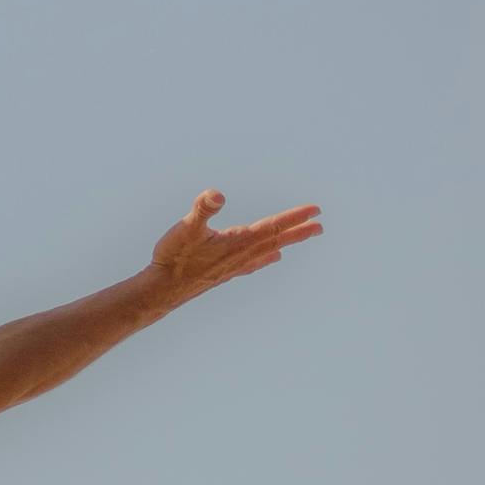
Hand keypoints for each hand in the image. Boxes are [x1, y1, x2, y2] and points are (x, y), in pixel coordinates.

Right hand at [147, 189, 322, 309]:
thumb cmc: (174, 257)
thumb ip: (202, 209)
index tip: (315, 211)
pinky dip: (267, 257)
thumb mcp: (186, 227)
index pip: (273, 226)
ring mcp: (235, 265)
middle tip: (320, 225)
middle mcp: (241, 254)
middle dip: (299, 231)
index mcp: (238, 241)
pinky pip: (255, 263)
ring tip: (302, 237)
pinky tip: (272, 257)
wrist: (164, 290)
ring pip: (268, 250)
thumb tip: (216, 194)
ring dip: (286, 242)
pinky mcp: (225, 273)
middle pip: (276, 239)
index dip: (295, 217)